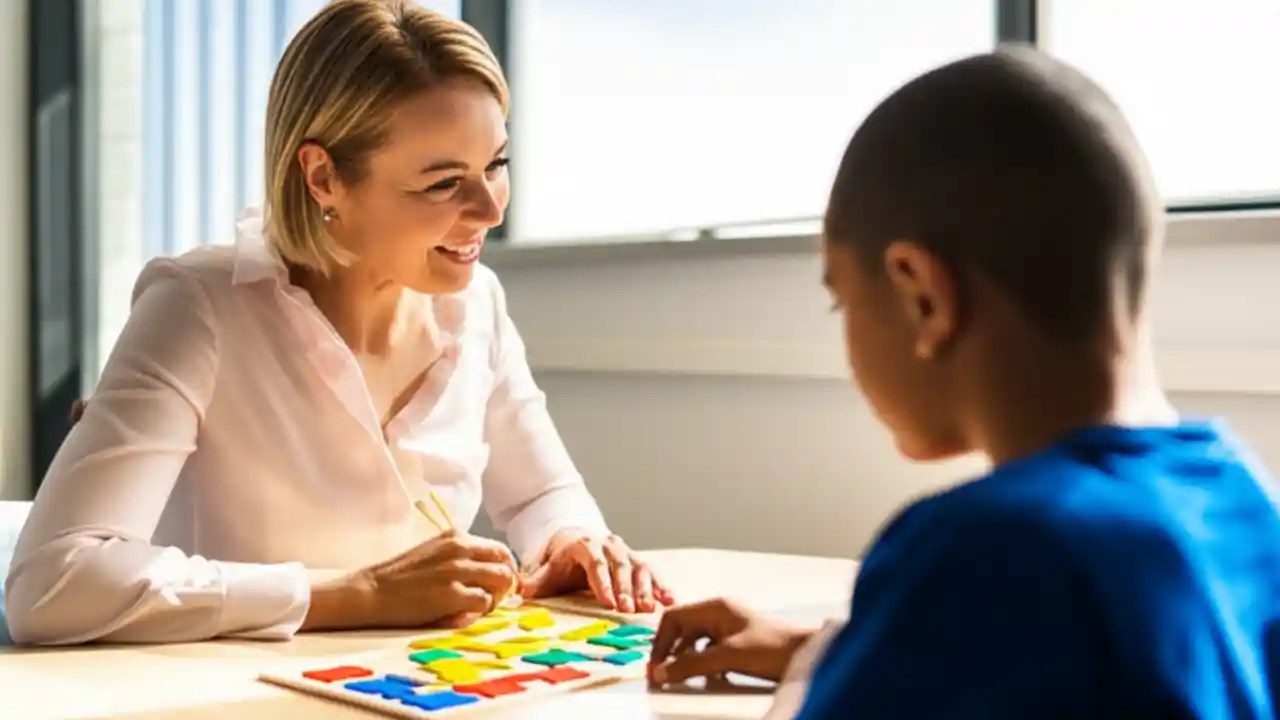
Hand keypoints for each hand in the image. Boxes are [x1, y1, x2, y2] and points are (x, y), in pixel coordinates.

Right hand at [304, 530, 516, 630]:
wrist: (371, 591)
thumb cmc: (400, 577)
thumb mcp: (434, 554)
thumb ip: (462, 559)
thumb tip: (492, 577)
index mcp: (456, 536)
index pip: (498, 550)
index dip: (504, 569)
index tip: (497, 585)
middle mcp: (460, 547)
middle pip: (505, 564)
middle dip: (504, 584)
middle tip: (490, 600)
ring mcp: (456, 570)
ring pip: (501, 581)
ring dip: (494, 598)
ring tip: (477, 608)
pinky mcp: (451, 594)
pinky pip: (484, 603)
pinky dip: (480, 612)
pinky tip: (463, 615)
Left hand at [519, 530, 674, 612]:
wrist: (576, 539)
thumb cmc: (561, 560)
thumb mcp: (547, 567)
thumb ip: (537, 579)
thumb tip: (522, 590)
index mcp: (585, 545)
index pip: (596, 563)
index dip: (603, 583)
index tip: (607, 603)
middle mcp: (609, 545)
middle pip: (620, 566)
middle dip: (626, 589)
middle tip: (629, 610)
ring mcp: (626, 552)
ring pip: (639, 568)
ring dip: (647, 589)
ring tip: (651, 609)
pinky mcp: (638, 561)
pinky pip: (652, 572)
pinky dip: (661, 586)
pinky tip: (670, 601)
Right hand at [647, 598, 813, 684]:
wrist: (807, 656)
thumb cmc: (773, 647)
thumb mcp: (728, 657)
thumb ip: (692, 665)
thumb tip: (660, 673)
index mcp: (715, 607)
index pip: (673, 617)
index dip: (660, 642)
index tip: (656, 666)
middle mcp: (720, 614)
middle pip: (682, 631)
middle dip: (672, 654)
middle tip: (665, 676)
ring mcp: (729, 628)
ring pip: (696, 643)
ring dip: (688, 662)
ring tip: (685, 679)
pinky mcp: (738, 644)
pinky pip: (711, 653)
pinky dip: (705, 666)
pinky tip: (710, 680)